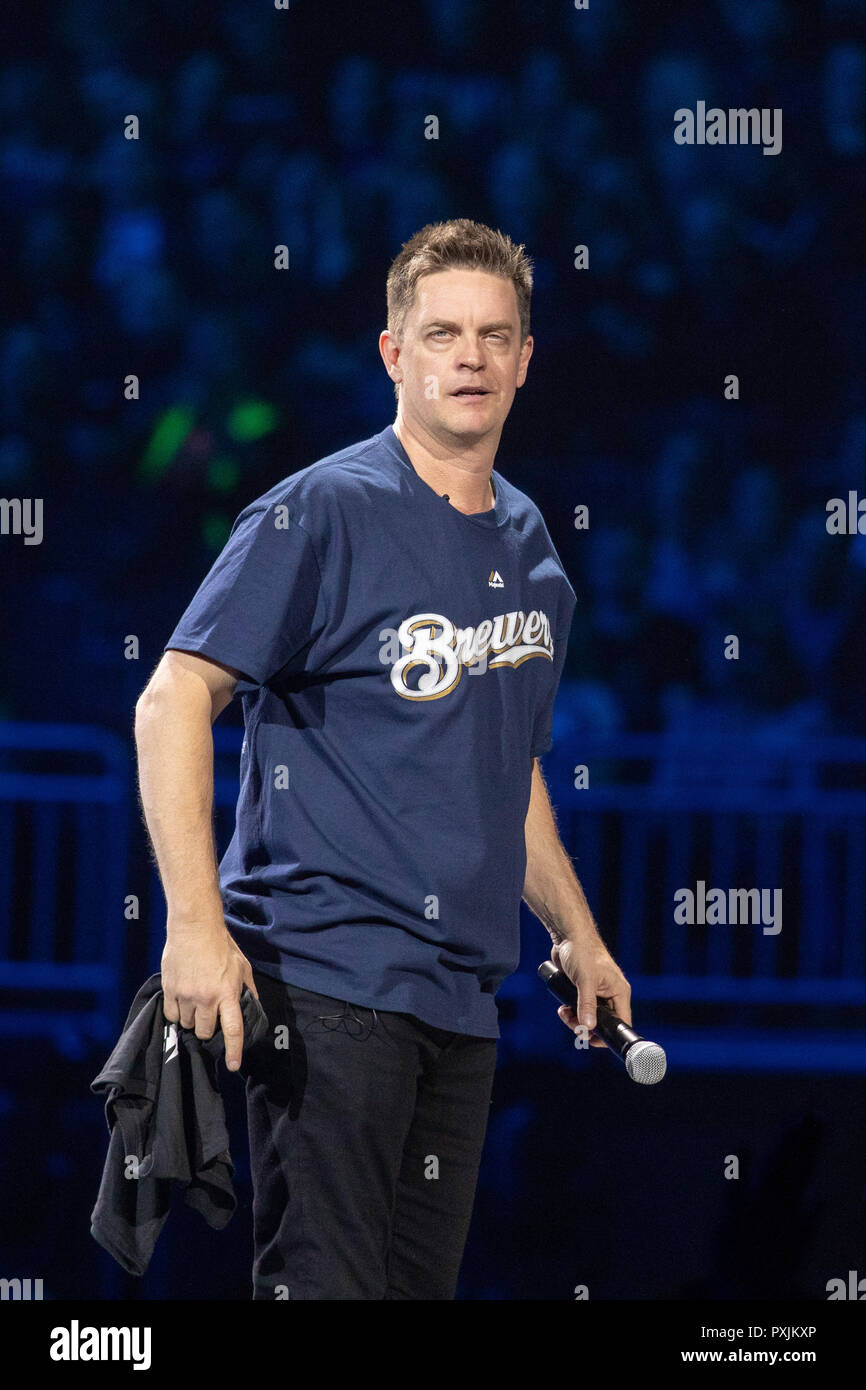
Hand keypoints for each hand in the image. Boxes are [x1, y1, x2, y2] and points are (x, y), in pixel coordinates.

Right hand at [161, 917, 258, 1070]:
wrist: (194, 928)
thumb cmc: (221, 945)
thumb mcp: (242, 966)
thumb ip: (248, 989)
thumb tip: (252, 1006)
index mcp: (227, 994)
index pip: (233, 1030)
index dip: (233, 1051)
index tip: (232, 1066)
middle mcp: (206, 998)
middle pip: (205, 1032)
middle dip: (209, 1030)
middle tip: (210, 1016)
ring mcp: (186, 996)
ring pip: (187, 1025)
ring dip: (192, 1020)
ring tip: (196, 1005)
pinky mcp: (170, 990)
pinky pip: (171, 1015)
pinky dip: (177, 1014)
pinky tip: (182, 1004)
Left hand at [550, 936, 630, 1049]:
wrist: (567, 936)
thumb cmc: (582, 952)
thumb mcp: (585, 980)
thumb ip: (587, 1004)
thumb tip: (589, 1028)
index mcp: (619, 992)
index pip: (621, 1022)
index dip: (609, 1035)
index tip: (592, 1040)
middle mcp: (611, 995)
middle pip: (602, 1023)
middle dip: (585, 1027)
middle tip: (571, 1021)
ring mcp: (597, 994)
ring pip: (589, 1018)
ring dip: (575, 1020)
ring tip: (563, 1012)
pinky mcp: (583, 991)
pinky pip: (580, 1010)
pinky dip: (571, 1013)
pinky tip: (562, 1008)